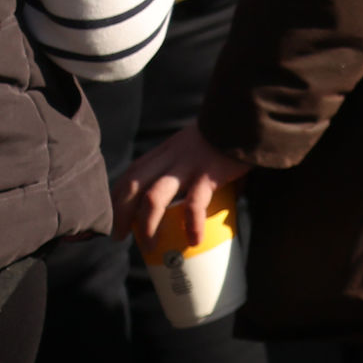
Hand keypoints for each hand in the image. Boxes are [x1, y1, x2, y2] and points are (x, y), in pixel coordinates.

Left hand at [117, 122, 248, 246]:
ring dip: (147, 225)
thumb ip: (204, 169)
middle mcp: (170, 158)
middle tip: (120, 237)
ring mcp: (187, 166)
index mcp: (165, 152)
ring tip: (150, 246)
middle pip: (132, 187)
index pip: (130, 175)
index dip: (116, 198)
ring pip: (154, 198)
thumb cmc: (228, 134)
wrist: (248, 115)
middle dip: (120, 214)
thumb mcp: (200, 147)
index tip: (114, 219)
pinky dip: (191, 224)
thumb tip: (228, 196)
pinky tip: (194, 240)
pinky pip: (194, 204)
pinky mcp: (208, 174)